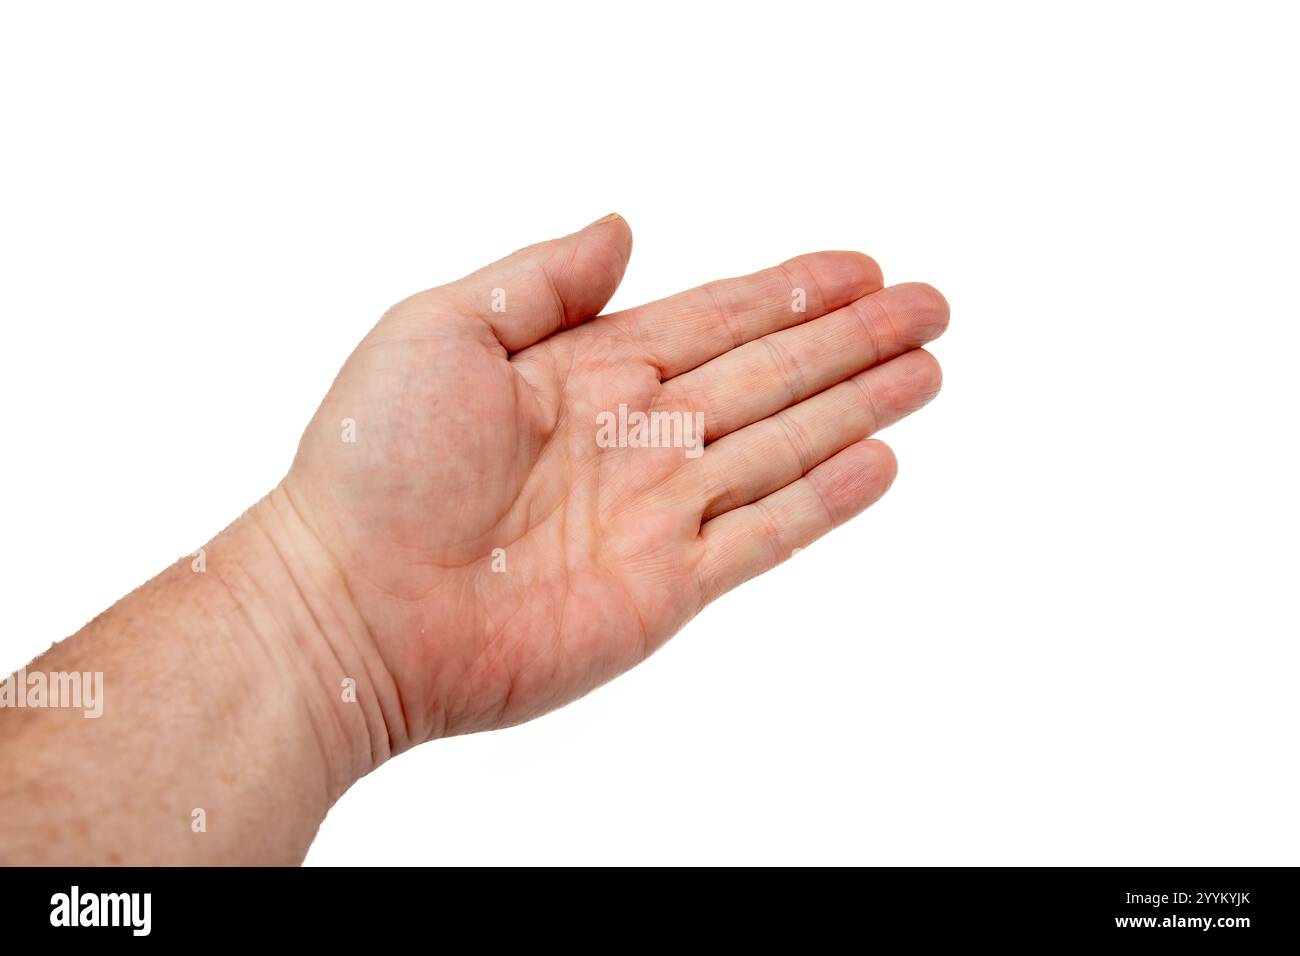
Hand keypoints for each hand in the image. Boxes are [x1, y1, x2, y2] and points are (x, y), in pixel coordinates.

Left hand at [274, 214, 947, 753]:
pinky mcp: (666, 589)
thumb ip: (543, 278)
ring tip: (926, 370)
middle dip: (850, 339)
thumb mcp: (441, 327)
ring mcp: (655, 515)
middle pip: (768, 375)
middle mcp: (632, 439)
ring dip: (857, 407)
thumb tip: (623, 228)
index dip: (789, 291)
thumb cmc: (372, 465)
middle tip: (927, 305)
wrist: (353, 607)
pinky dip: (826, 501)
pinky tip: (879, 462)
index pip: (712, 319)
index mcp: (583, 372)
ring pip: (783, 446)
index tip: (858, 267)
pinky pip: (765, 535)